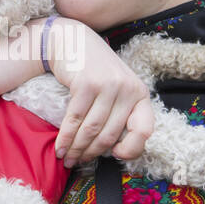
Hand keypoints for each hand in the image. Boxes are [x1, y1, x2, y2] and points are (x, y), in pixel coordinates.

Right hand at [48, 22, 154, 167]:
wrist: (71, 40)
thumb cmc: (94, 70)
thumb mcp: (117, 87)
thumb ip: (121, 111)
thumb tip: (115, 149)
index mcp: (140, 93)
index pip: (144, 130)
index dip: (131, 149)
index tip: (114, 156)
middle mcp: (128, 89)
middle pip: (111, 135)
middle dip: (92, 154)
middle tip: (78, 163)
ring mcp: (108, 86)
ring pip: (92, 130)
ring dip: (77, 149)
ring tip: (67, 159)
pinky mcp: (87, 84)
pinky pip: (75, 120)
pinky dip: (66, 138)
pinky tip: (60, 148)